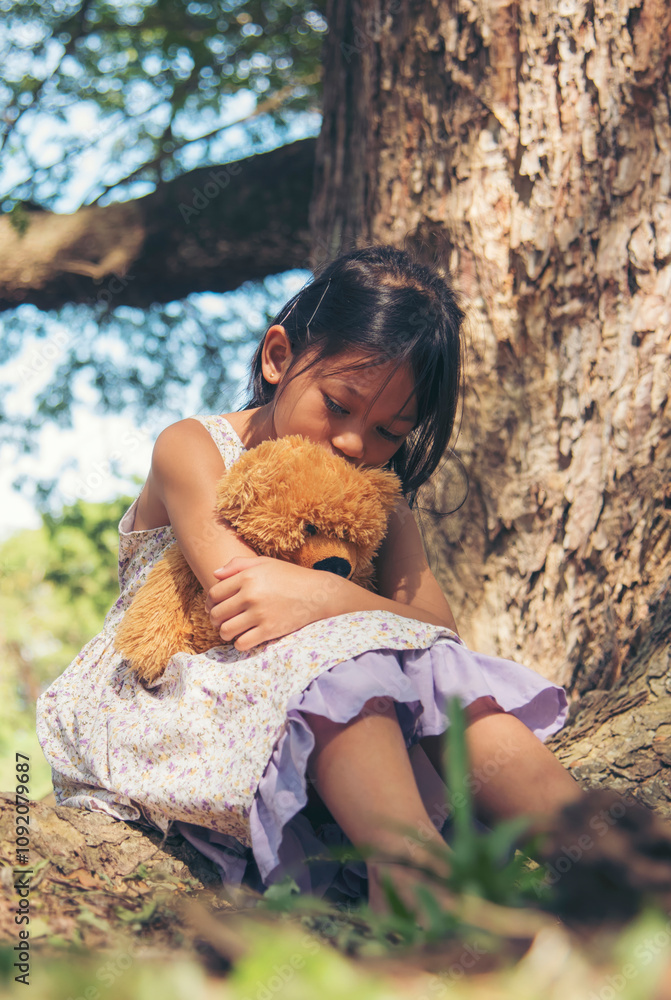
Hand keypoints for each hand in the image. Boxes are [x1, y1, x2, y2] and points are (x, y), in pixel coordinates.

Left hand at [205, 557, 343, 651]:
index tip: (215, 607)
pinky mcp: (269, 630)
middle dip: (215, 619)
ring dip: (225, 632)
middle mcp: (250, 595)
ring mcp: (259, 614)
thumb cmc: (290, 577)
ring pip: (226, 631)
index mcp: (247, 577)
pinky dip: (239, 643)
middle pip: (217, 613)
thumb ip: (238, 565)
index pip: (214, 593)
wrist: (317, 594)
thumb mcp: (264, 563)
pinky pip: (241, 643)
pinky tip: (246, 637)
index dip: (211, 602)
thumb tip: (214, 573)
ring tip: (233, 629)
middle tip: (223, 620)